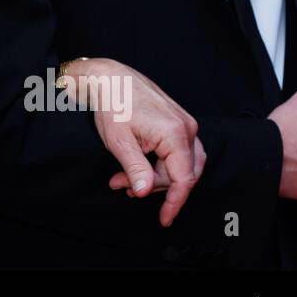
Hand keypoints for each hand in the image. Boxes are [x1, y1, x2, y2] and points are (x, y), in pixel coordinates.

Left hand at [63, 58, 205, 227]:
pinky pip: (178, 152)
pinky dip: (159, 163)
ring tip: (124, 178)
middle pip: (182, 173)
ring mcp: (184, 123)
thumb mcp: (119, 141)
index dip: (174, 202)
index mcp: (176, 133)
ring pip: (181, 164)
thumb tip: (144, 193)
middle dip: (152, 185)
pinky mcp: (178, 122)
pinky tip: (137, 165)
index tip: (164, 219)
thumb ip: (135, 169)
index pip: (184, 179)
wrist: (110, 76)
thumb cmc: (113, 103)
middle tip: (121, 185)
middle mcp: (187, 128)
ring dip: (155, 176)